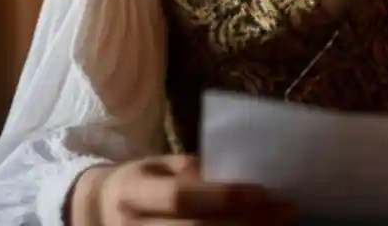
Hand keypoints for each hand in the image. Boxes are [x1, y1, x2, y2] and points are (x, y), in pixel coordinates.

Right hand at [67, 154, 295, 225]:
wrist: (100, 210)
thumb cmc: (144, 182)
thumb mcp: (162, 167)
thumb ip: (197, 174)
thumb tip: (249, 181)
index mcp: (132, 191)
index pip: (181, 197)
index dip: (224, 196)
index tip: (265, 191)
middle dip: (246, 223)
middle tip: (287, 212)